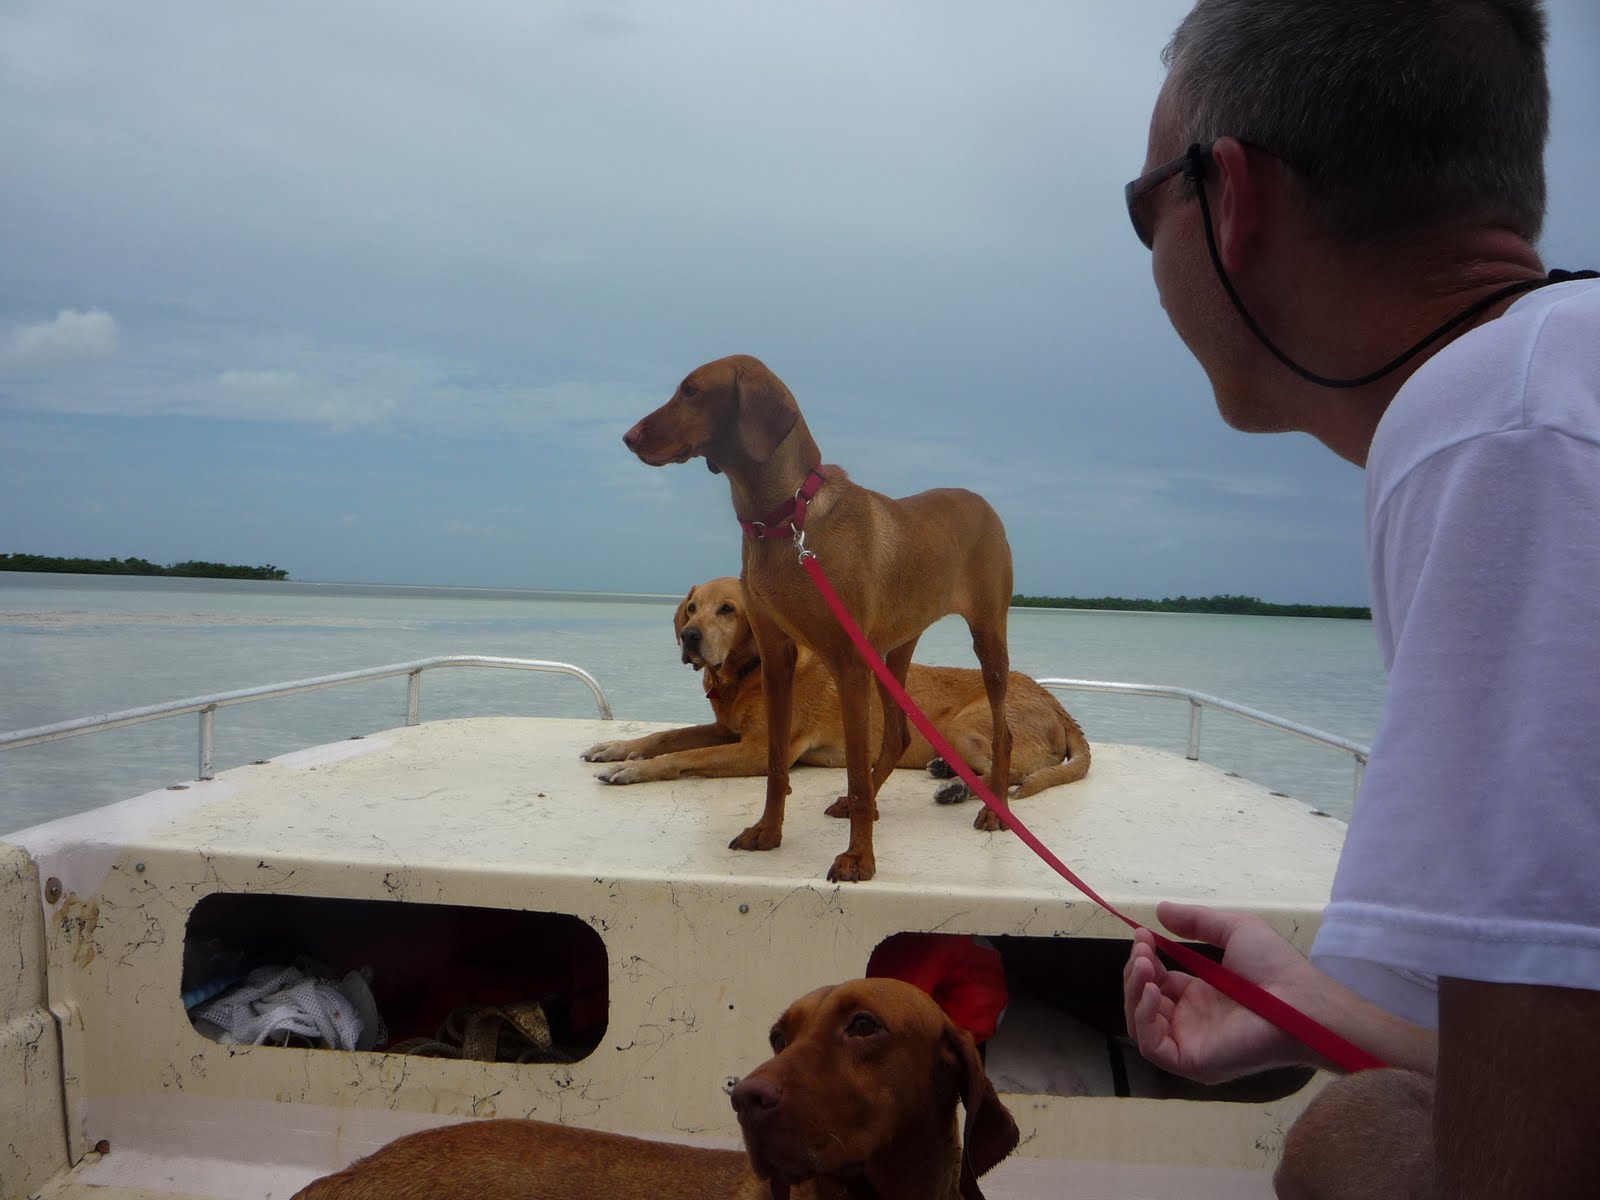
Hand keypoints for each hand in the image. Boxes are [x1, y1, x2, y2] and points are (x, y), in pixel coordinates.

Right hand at [1122, 901, 1326, 1083]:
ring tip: (1146, 966)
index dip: (1145, 960)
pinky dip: (1143, 1018)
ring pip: (1141, 1026)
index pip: (1157, 984)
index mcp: (1201, 998)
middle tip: (1143, 950)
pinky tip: (1152, 991)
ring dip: (1133, 992)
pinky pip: (1153, 1047)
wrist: (1299, 1000)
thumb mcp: (1233, 930)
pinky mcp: (1193, 1062)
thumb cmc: (1274, 966)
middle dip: (1135, 972)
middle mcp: (1192, 1023)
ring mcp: (1191, 1044)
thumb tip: (1161, 909)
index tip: (1143, 936)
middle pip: (1143, 1004)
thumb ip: (1197, 920)